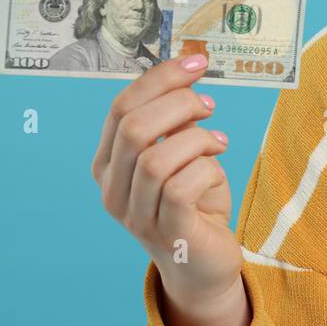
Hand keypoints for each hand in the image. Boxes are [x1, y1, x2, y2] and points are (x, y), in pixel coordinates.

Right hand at [93, 53, 241, 305]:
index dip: (159, 78)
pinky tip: (217, 167)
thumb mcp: (181, 154)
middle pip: (133, 128)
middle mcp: (113, 190)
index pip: (121, 107)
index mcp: (109, 163)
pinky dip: (206, 169)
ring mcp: (136, 216)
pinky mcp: (168, 233)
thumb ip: (175, 121)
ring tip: (217, 142)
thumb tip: (187, 76)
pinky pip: (180, 189)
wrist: (204, 263)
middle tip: (210, 107)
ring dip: (195, 140)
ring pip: (155, 159)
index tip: (196, 62)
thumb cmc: (194, 202)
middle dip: (178, 104)